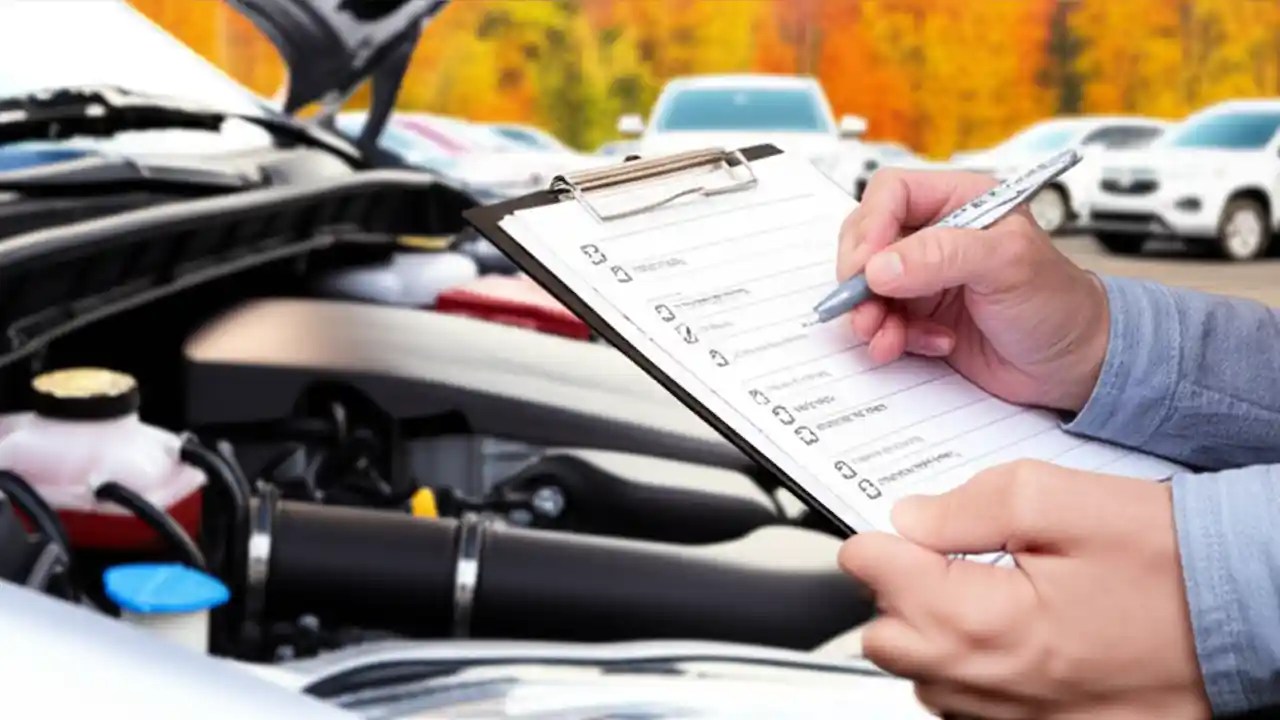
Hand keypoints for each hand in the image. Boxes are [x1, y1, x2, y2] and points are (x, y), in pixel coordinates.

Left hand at [838, 461, 1209, 719]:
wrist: (1249, 614)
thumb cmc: (1171, 563)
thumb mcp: (1063, 499)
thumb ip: (970, 505)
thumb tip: (912, 518)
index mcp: (986, 621)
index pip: (875, 577)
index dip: (876, 540)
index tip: (893, 529)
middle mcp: (995, 684)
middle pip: (885, 641)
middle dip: (893, 593)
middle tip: (929, 557)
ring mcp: (1022, 719)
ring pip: (926, 682)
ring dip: (931, 637)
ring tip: (976, 594)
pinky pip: (974, 710)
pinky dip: (973, 674)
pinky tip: (1008, 636)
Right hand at [839, 170, 1109, 411]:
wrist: (1074, 365)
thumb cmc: (1058, 303)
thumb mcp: (1007, 265)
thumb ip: (942, 257)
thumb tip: (879, 267)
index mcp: (960, 200)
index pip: (892, 193)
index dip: (871, 226)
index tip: (867, 267)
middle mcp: (936, 234)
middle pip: (867, 239)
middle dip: (859, 277)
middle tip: (864, 306)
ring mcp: (925, 277)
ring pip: (867, 285)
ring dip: (870, 315)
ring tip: (885, 338)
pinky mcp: (921, 316)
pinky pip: (883, 321)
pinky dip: (893, 338)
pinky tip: (932, 345)